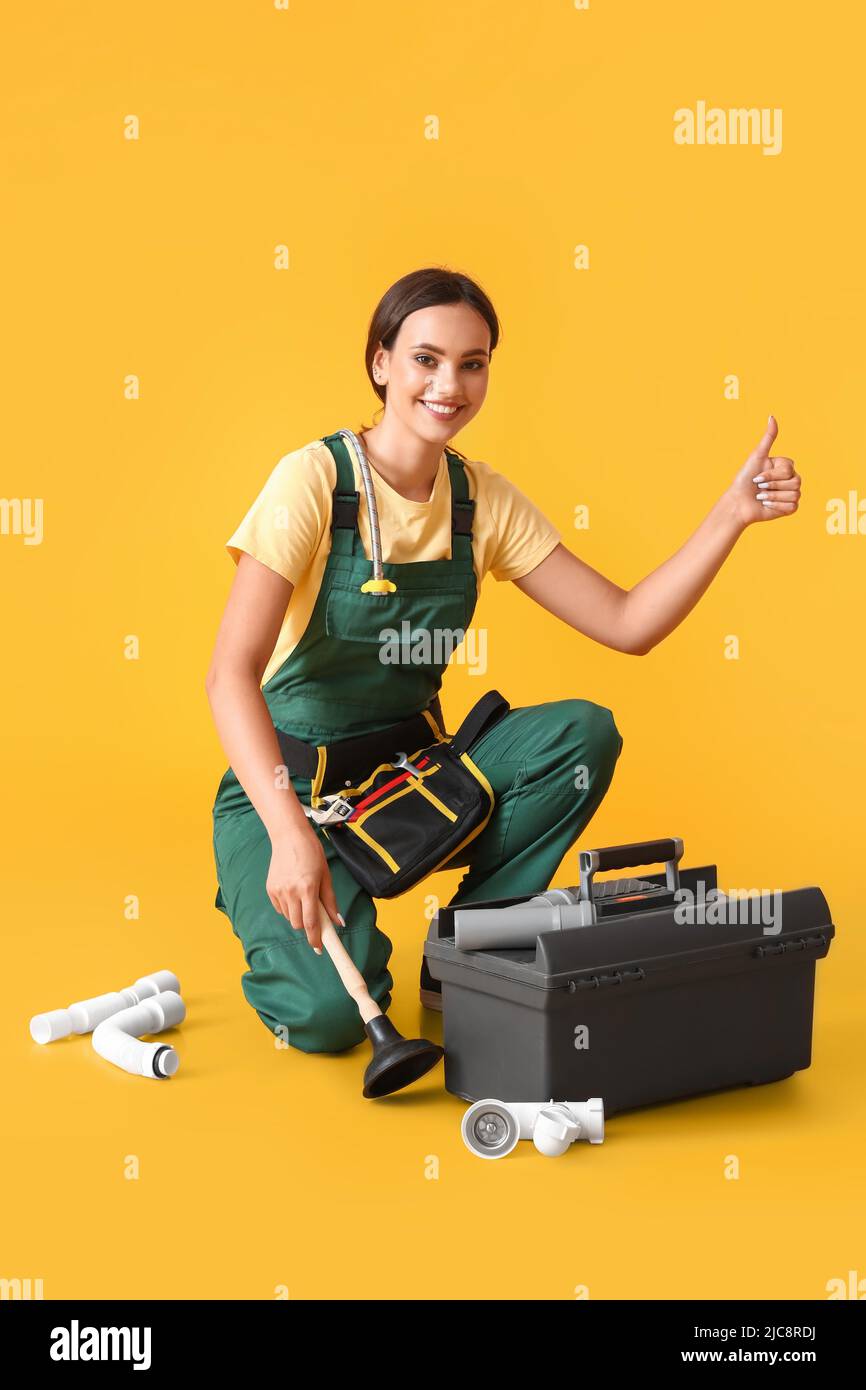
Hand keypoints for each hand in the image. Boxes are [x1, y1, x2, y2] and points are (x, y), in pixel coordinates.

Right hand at [266, 825, 341, 951]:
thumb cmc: (312, 853)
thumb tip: (337, 922)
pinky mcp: (270, 889)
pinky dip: (288, 908)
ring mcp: (278, 891)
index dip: (315, 938)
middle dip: (307, 926)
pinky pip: (280, 908)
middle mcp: (290, 892)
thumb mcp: (326, 876)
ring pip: (289, 917)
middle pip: (298, 924)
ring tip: (304, 899)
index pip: (311, 922)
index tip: (319, 948)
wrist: (289, 836)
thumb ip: (330, 901)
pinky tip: (293, 894)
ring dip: (298, 916)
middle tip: (314, 915)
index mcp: (307, 888)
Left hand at [724, 415, 801, 527]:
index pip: (789, 468)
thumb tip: (772, 416)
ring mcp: (792, 494)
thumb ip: (768, 438)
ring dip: (773, 496)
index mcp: (785, 467)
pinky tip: (766, 505)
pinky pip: (792, 506)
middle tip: (758, 488)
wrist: (738, 503)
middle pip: (795, 481)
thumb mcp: (756, 456)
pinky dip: (777, 506)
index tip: (757, 477)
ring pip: (794, 494)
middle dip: (772, 485)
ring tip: (761, 497)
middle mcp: (791, 479)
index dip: (772, 474)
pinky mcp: (790, 508)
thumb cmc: (745, 479)